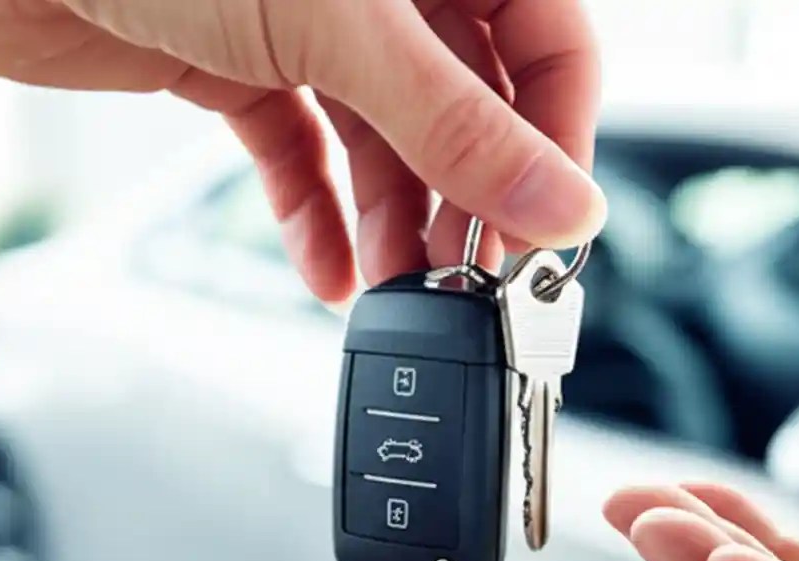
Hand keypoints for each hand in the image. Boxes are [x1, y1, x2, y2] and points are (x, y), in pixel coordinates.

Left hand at [0, 0, 606, 300]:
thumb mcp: (339, 31)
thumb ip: (456, 124)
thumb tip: (559, 204)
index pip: (546, 41)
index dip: (558, 137)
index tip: (550, 228)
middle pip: (466, 101)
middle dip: (471, 197)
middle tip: (475, 281)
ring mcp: (307, 28)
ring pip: (386, 139)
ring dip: (397, 224)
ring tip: (402, 294)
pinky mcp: (239, 70)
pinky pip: (302, 152)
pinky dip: (315, 216)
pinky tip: (326, 271)